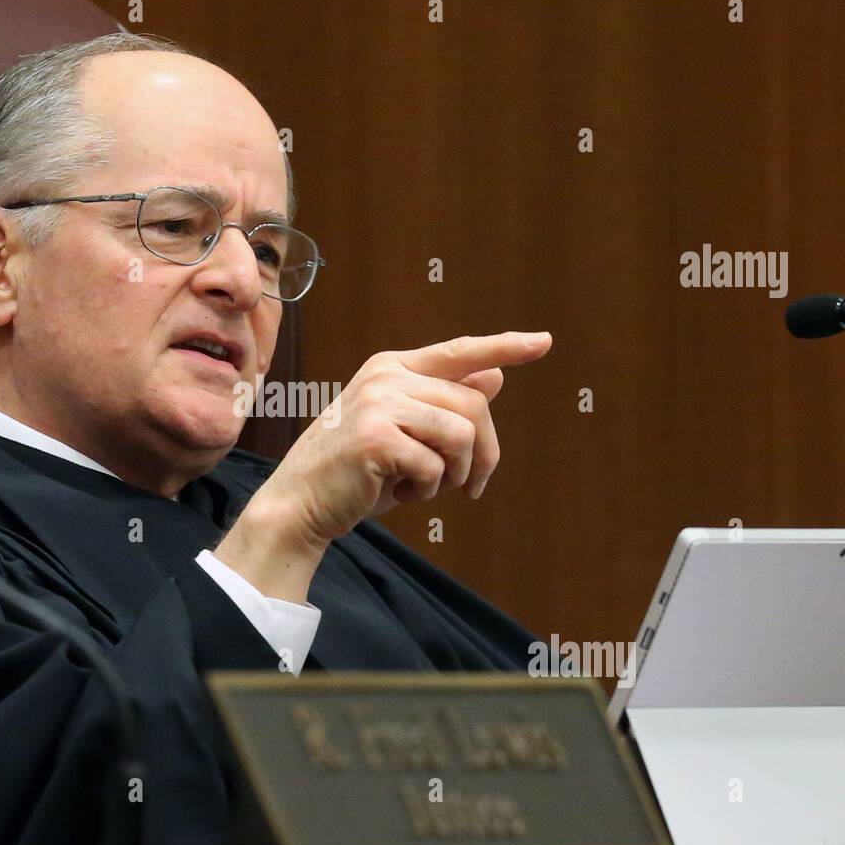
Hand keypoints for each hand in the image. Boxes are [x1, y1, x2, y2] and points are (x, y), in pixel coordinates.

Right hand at [215, 331, 551, 600]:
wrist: (301, 502)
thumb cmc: (356, 471)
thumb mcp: (405, 433)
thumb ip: (444, 405)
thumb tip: (495, 377)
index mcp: (391, 367)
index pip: (459, 352)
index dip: (505, 347)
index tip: (544, 342)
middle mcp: (386, 376)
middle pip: (474, 406)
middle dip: (484, 454)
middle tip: (469, 486)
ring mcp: (379, 404)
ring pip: (463, 435)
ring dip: (455, 473)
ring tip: (426, 485)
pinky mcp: (377, 438)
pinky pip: (436, 465)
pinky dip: (428, 490)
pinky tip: (401, 492)